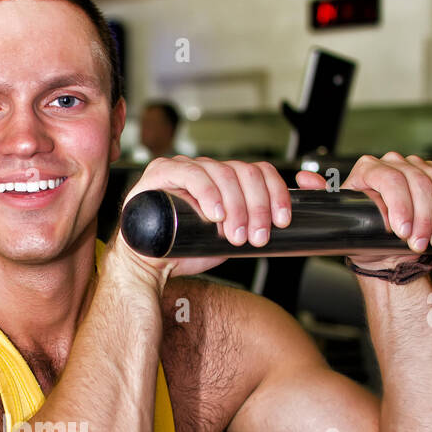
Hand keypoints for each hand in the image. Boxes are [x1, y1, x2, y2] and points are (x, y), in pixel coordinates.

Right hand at [115, 156, 294, 279]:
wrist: (149, 264)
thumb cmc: (184, 250)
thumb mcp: (228, 240)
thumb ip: (250, 229)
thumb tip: (279, 229)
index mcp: (226, 179)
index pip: (260, 172)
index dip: (277, 193)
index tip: (283, 220)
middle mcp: (208, 169)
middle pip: (246, 173)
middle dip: (258, 207)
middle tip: (256, 237)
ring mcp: (185, 167)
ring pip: (223, 173)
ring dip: (236, 206)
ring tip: (234, 235)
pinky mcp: (162, 172)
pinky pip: (191, 174)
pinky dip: (208, 193)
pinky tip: (215, 214)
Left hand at [296, 152, 431, 272]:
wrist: (382, 245)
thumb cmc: (361, 232)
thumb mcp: (341, 218)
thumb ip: (324, 197)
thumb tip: (304, 179)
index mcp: (368, 168)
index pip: (389, 179)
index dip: (400, 205)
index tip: (402, 231)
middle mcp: (394, 163)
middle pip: (417, 182)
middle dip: (422, 218)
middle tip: (419, 244)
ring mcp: (418, 167)